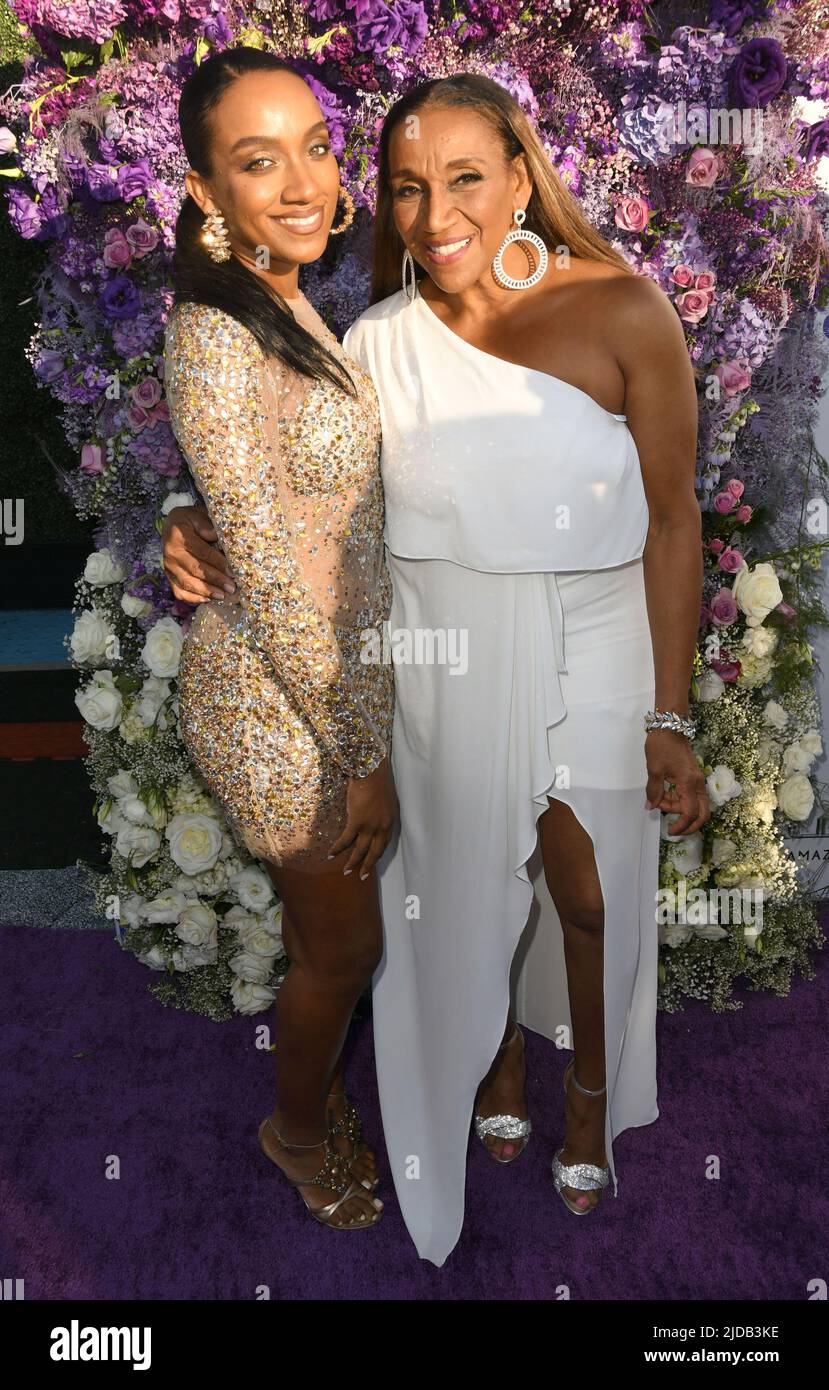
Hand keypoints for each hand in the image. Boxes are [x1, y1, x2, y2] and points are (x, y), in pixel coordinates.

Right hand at [161, 505, 234, 603]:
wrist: (171, 526)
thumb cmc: (190, 521)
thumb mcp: (198, 515)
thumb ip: (207, 525)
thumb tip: (216, 536)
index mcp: (179, 535)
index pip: (202, 552)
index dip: (218, 563)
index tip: (233, 572)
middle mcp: (171, 552)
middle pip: (195, 570)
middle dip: (215, 580)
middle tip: (232, 588)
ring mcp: (168, 566)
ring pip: (187, 583)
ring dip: (206, 591)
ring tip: (222, 595)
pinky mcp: (169, 576)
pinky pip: (179, 591)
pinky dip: (193, 598)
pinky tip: (207, 599)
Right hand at [328, 755, 397, 879]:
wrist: (371, 771)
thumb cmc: (377, 779)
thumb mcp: (383, 798)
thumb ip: (378, 810)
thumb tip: (369, 814)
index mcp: (389, 820)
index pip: (385, 843)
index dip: (377, 853)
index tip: (372, 861)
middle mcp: (382, 826)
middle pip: (375, 851)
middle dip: (368, 865)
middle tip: (362, 876)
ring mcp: (370, 826)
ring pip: (360, 850)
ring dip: (353, 862)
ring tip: (346, 872)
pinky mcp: (357, 822)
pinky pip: (346, 840)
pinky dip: (338, 848)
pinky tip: (331, 854)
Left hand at [645, 729, 709, 834]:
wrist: (670, 727)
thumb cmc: (662, 746)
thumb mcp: (654, 770)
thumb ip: (654, 791)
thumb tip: (651, 807)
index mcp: (689, 783)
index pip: (690, 812)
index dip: (682, 825)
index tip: (670, 831)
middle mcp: (698, 784)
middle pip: (703, 813)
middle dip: (690, 825)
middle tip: (674, 829)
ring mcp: (697, 780)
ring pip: (695, 804)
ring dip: (678, 809)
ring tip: (658, 802)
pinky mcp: (693, 777)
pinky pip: (691, 796)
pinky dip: (679, 801)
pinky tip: (664, 796)